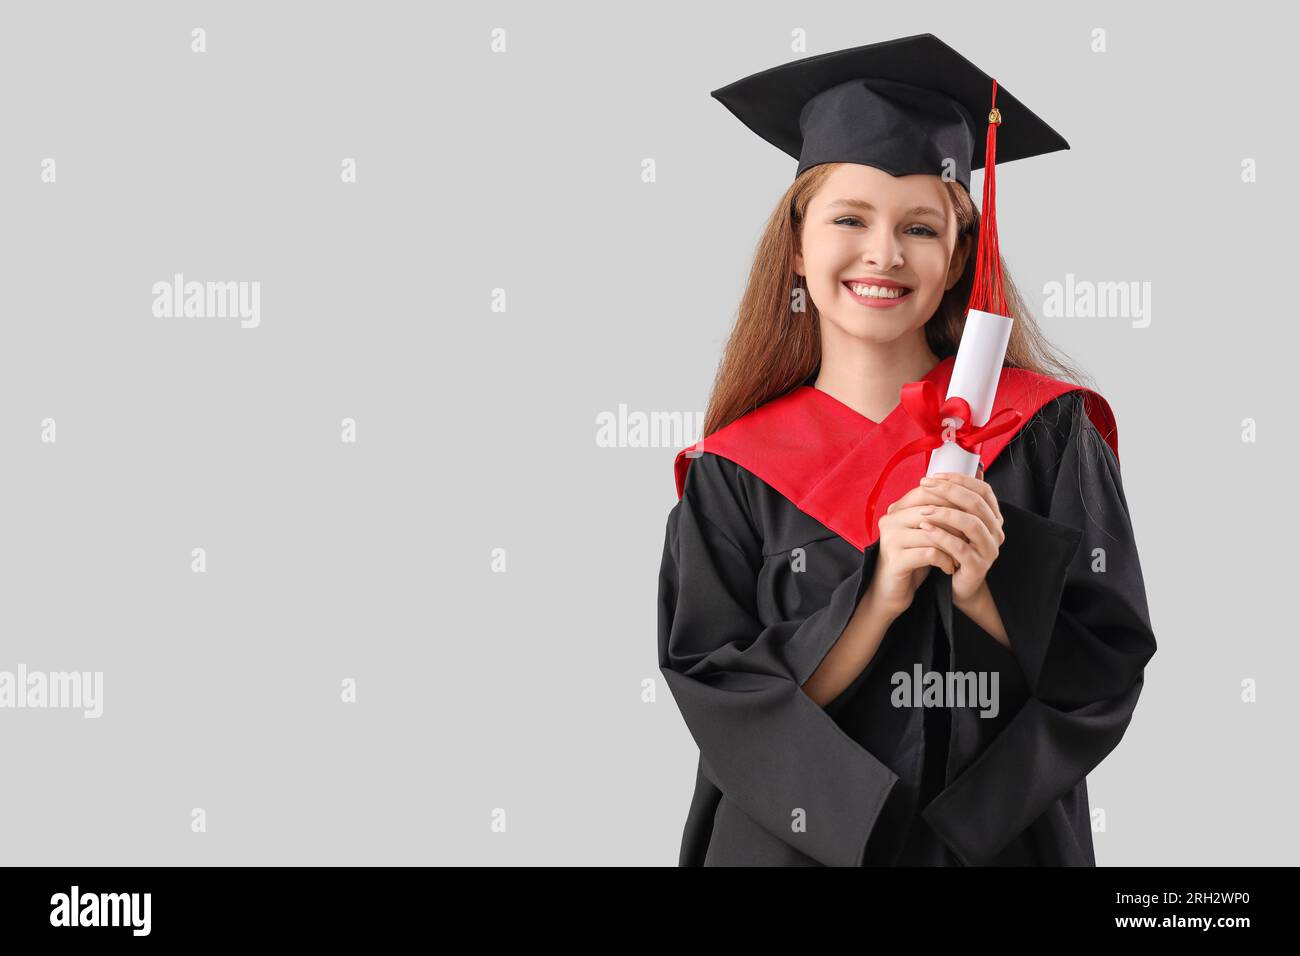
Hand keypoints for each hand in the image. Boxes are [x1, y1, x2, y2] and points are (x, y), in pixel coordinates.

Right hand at [868, 478, 961, 619]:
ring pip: (932, 532)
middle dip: (955, 522)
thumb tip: (968, 495)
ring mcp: (890, 540)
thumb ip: (936, 515)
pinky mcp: (895, 561)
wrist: (890, 592)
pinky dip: (945, 560)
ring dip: (953, 544)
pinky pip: (929, 553)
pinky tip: (950, 568)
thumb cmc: (911, 559)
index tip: (969, 514)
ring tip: (962, 553)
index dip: (951, 500)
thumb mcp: (923, 533)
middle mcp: (890, 521)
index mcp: (896, 510)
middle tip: (970, 535)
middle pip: (930, 510)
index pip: (926, 492)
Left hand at [902, 467, 1004, 605]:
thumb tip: (941, 472)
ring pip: (971, 524)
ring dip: (944, 512)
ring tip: (922, 509)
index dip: (960, 479)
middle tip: (925, 485)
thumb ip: (954, 501)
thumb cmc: (955, 549)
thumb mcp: (956, 523)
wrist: (958, 584)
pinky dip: (942, 536)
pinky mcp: (978, 566)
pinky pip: (960, 548)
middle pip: (976, 503)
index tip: (935, 475)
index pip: (983, 489)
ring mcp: (989, 550)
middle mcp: (996, 531)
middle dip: (948, 491)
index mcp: (993, 517)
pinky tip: (925, 528)